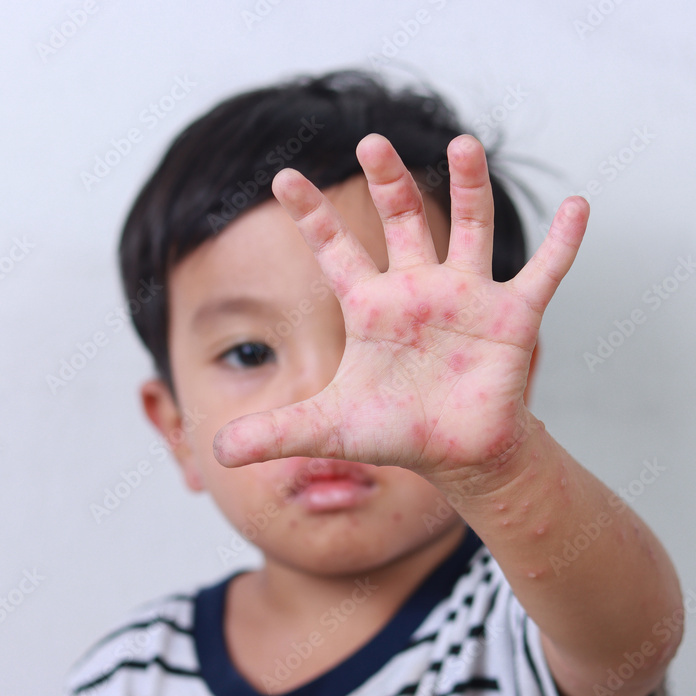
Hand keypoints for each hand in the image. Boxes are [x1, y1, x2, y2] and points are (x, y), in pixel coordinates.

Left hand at [212, 134, 588, 483]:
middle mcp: (417, 289)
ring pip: (470, 228)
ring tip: (463, 144)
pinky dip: (563, 242)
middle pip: (402, 220)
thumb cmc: (394, 432)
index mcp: (370, 306)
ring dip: (469, 187)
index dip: (311, 213)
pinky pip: (545, 272)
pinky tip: (579, 206)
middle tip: (370, 141)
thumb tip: (216, 451)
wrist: (455, 453)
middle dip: (388, 181)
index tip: (283, 177)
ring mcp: (467, 297)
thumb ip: (274, 433)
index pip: (335, 248)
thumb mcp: (327, 430)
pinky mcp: (513, 318)